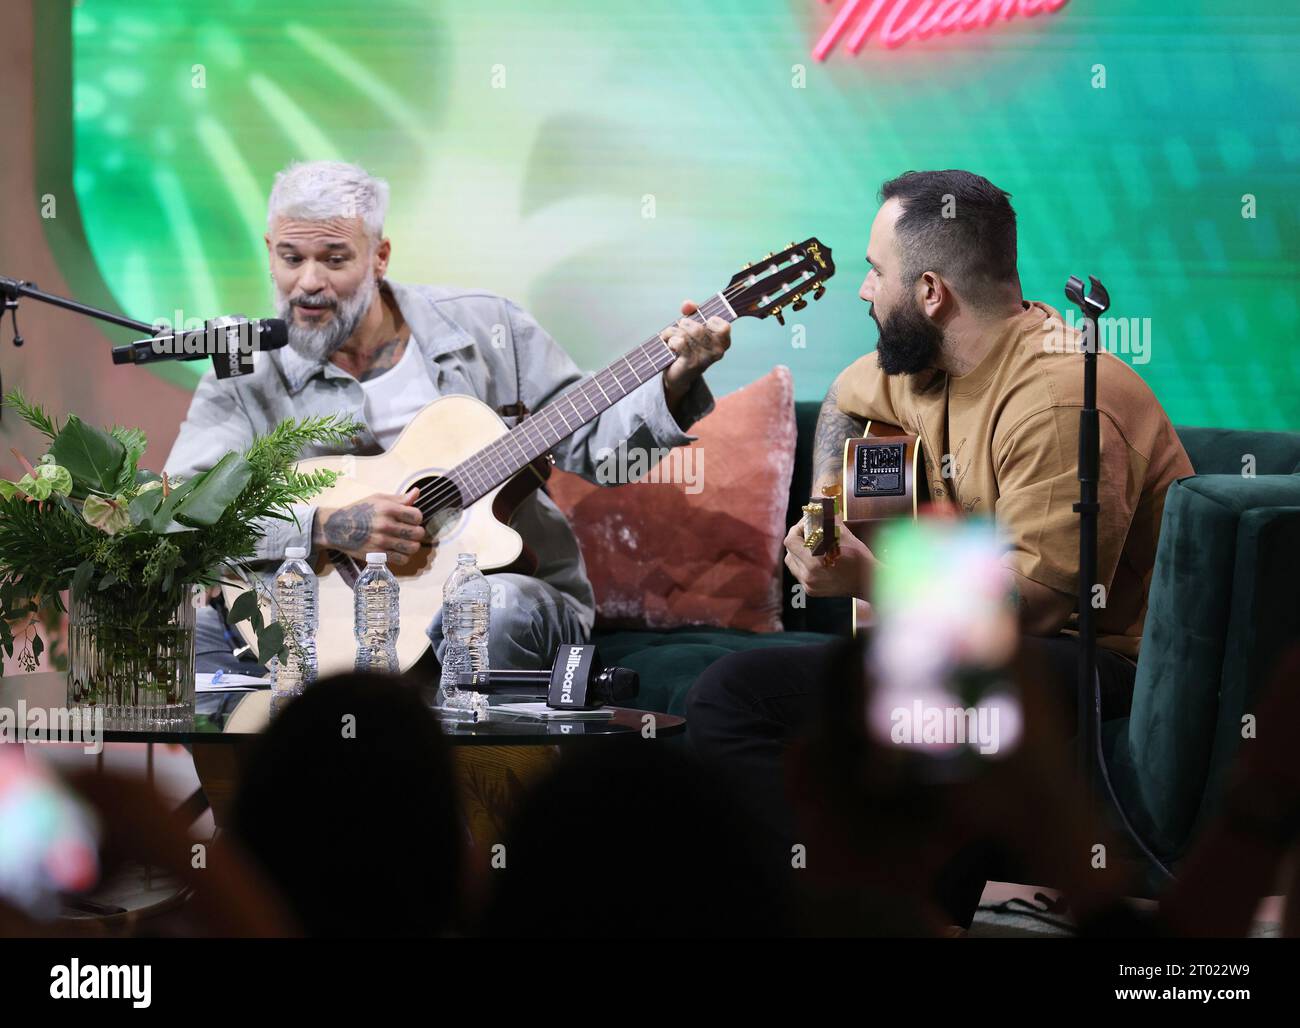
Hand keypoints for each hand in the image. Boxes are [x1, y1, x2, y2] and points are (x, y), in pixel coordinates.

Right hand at [313, 488, 432, 564]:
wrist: (337, 528)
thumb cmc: (359, 510)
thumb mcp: (378, 499)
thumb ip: (399, 498)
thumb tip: (417, 492)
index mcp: (387, 509)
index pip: (417, 516)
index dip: (417, 518)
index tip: (411, 519)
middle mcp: (385, 525)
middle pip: (418, 533)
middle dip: (417, 532)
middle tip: (410, 532)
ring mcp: (381, 541)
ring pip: (412, 548)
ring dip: (412, 545)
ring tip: (406, 542)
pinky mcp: (377, 555)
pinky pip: (402, 559)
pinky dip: (403, 556)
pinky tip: (398, 551)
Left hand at [660, 299, 729, 408]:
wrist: (678, 374)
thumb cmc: (687, 346)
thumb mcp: (692, 326)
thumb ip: (692, 311)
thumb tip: (688, 304)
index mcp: (723, 342)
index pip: (723, 326)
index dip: (710, 320)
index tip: (701, 322)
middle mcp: (717, 352)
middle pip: (699, 328)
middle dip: (684, 324)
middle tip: (679, 328)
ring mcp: (705, 359)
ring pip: (686, 334)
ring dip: (673, 332)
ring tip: (670, 337)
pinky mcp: (691, 364)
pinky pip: (679, 343)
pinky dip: (670, 340)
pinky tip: (670, 345)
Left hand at [784, 509, 877, 599]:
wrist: (870, 582)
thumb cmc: (860, 560)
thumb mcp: (845, 536)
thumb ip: (829, 519)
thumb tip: (822, 503)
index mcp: (814, 562)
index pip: (790, 541)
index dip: (797, 529)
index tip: (807, 524)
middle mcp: (809, 575)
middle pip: (789, 551)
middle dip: (797, 538)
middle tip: (808, 532)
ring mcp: (809, 585)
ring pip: (792, 562)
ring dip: (798, 551)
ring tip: (811, 545)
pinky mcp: (811, 591)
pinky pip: (799, 573)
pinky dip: (803, 563)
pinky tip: (815, 558)